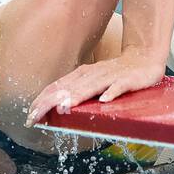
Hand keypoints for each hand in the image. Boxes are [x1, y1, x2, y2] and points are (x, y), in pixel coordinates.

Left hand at [26, 53, 164, 125]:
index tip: (29, 116)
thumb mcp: (92, 82)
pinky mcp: (128, 79)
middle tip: (35, 116)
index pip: (57, 88)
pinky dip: (112, 92)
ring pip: (91, 86)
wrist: (144, 57)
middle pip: (68, 88)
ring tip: (63, 107)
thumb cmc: (115, 73)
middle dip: (50, 102)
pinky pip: (119, 86)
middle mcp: (92, 74)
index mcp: (81, 75)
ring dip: (77, 97)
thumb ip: (76, 93)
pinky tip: (104, 101)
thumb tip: (56, 106)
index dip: (42, 101)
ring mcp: (110, 76)